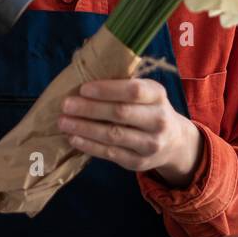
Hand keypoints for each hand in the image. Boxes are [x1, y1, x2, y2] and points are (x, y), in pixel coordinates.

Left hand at [58, 77, 202, 187]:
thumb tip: (83, 74)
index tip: (83, 89)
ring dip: (84, 128)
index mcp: (158, 95)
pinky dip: (89, 145)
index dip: (107, 90)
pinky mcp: (139, 162)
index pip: (133, 91)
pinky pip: (110, 153)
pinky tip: (74, 138)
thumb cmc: (148, 109)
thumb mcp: (146, 93)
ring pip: (113, 135)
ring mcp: (150, 144)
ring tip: (63, 122)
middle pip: (120, 113)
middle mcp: (158, 120)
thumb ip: (122, 85)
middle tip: (66, 105)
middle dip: (89, 109)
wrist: (174, 142)